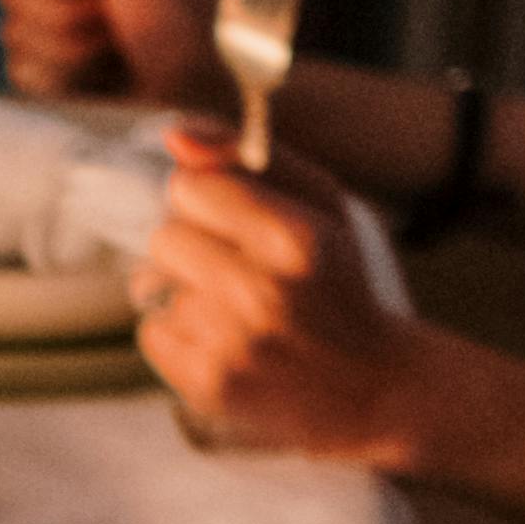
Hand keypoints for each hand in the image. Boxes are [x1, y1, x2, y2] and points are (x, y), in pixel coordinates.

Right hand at [0, 0, 229, 108]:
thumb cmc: (184, 31)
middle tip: (110, 22)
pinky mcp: (50, 69)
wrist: (200, 102)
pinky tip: (98, 78)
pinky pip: (19, 68)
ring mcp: (58, 23)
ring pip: (12, 29)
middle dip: (62, 11)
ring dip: (68, 48)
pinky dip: (61, 77)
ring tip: (113, 52)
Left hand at [135, 132, 432, 463]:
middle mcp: (260, 291)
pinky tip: (224, 343)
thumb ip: (247, 158)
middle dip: (192, 249)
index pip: (187, 188)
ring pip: (152, 288)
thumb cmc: (338, 284)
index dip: (205, 203)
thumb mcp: (321, 205)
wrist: (373, 388)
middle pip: (163, 238)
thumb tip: (173, 134)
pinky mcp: (208, 386)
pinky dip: (179, 336)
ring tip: (236, 313)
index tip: (235, 224)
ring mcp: (231, 344)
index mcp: (293, 237)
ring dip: (186, 295)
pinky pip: (151, 334)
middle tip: (237, 272)